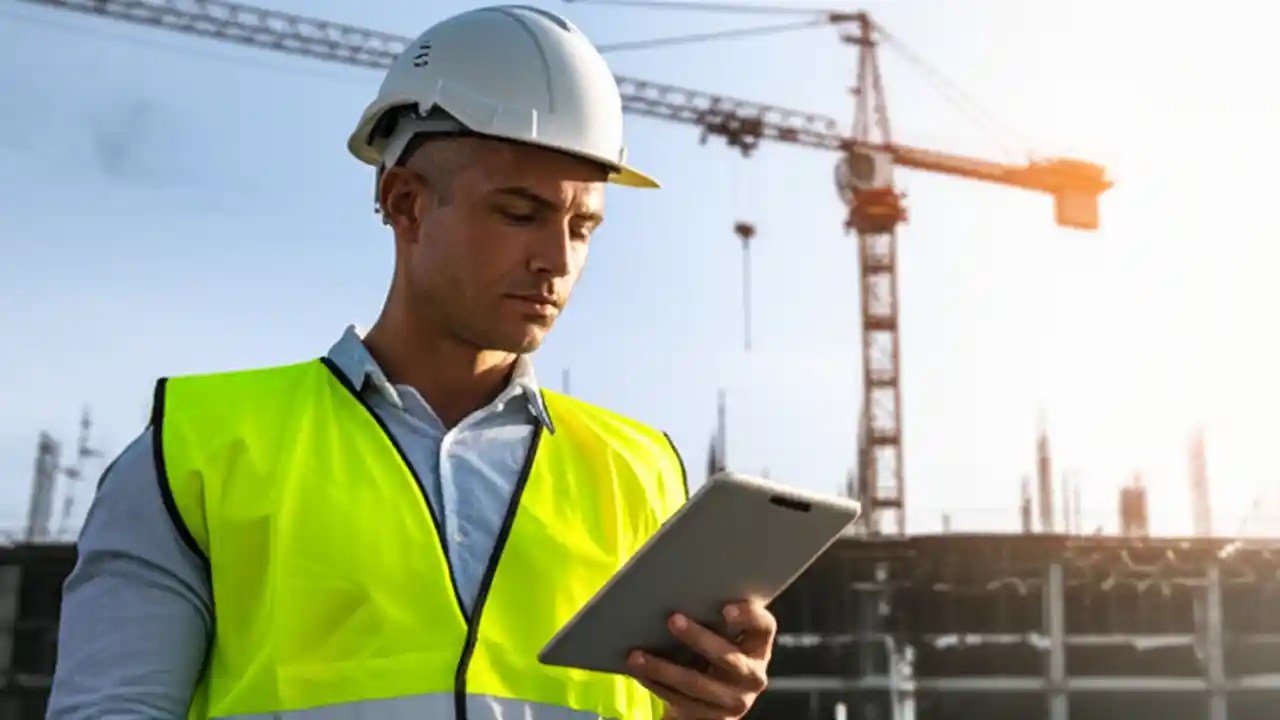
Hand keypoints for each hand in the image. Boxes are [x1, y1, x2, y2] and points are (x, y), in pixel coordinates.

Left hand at [627, 599, 775, 718]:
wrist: (712, 701)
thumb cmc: (713, 652)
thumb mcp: (722, 636)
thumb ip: (713, 617)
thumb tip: (676, 589)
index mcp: (758, 646)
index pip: (764, 627)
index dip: (748, 616)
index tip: (725, 608)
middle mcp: (753, 675)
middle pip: (728, 657)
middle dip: (698, 638)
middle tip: (672, 619)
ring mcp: (735, 701)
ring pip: (698, 684)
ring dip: (664, 668)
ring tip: (637, 655)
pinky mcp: (714, 718)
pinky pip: (682, 701)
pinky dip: (657, 685)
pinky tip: (640, 672)